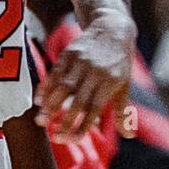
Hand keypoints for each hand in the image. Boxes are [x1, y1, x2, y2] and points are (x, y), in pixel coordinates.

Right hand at [34, 13, 133, 142]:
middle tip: (53, 137)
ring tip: (40, 121)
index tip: (72, 140)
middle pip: (78, 99)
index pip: (95, 108)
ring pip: (63, 86)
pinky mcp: (69, 53)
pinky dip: (46, 86)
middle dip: (65, 119)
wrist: (112, 28)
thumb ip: (123, 111)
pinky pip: (55, 72)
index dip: (83, 125)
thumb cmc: (119, 62)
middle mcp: (95, 71)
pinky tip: (38, 100)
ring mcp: (81, 61)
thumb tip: (129, 135)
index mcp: (110, 81)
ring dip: (51, 104)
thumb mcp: (124, 84)